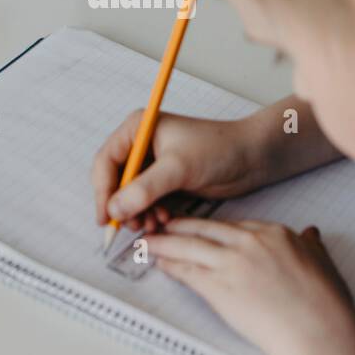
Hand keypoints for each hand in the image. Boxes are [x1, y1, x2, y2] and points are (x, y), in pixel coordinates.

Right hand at [91, 112, 267, 231]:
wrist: (251, 158)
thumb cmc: (219, 149)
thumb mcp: (178, 168)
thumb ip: (144, 188)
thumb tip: (115, 209)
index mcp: (138, 128)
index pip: (106, 161)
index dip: (103, 191)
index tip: (106, 217)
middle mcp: (141, 144)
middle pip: (114, 180)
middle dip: (121, 205)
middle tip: (132, 225)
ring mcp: (152, 163)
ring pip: (129, 195)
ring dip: (136, 213)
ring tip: (152, 224)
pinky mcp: (165, 180)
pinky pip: (145, 202)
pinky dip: (150, 213)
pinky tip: (163, 220)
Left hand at [147, 219, 354, 354]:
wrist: (316, 331)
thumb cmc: (323, 304)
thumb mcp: (322, 262)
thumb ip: (311, 245)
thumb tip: (311, 235)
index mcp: (274, 233)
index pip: (232, 224)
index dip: (210, 227)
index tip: (199, 227)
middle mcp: (249, 242)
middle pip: (204, 229)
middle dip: (179, 226)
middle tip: (162, 224)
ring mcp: (231, 262)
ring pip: (188, 246)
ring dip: (164, 242)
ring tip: (148, 241)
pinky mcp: (218, 286)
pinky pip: (186, 271)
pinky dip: (169, 265)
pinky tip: (159, 263)